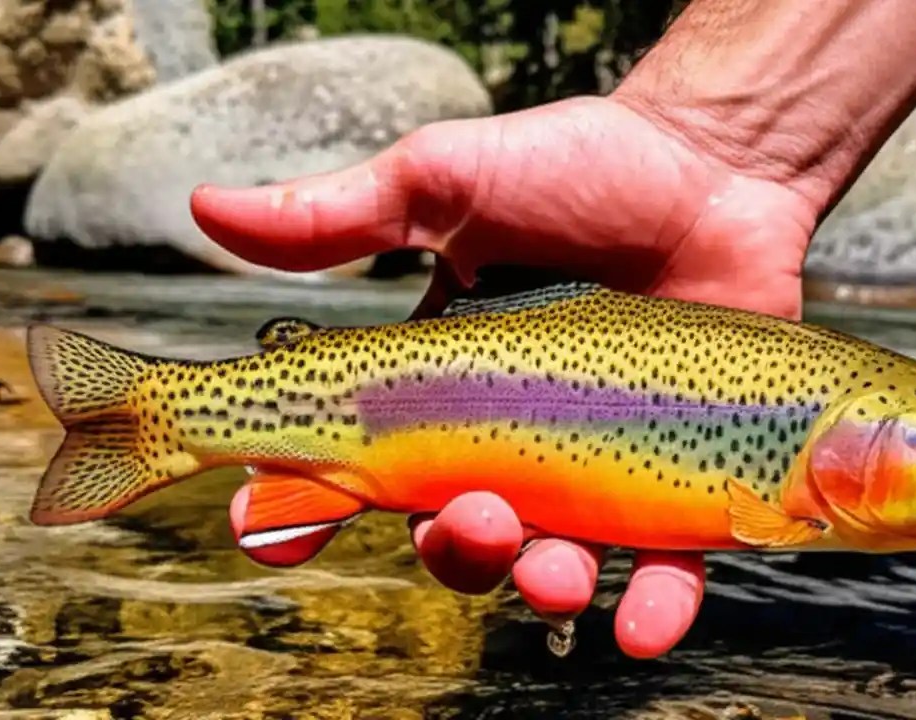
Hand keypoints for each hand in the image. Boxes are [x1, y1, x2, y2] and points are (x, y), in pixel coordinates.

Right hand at [190, 92, 818, 657]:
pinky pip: (666, 564)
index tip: (270, 525)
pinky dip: (654, 607)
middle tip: (467, 519)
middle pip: (454, 529)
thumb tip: (206, 211)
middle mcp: (510, 436)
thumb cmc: (574, 166)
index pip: (355, 459)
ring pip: (551, 560)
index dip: (302, 503)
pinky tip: (640, 623)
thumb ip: (338, 215)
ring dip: (540, 586)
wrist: (709, 161)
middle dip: (449, 547)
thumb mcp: (445, 181)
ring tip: (553, 574)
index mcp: (438, 380)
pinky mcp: (679, 474)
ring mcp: (594, 462)